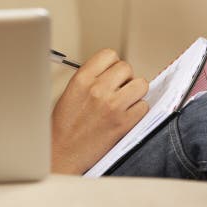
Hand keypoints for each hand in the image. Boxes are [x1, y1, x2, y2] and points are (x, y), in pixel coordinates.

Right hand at [51, 48, 149, 174]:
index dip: (112, 64)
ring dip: (135, 92)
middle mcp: (98, 89)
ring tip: (124, 101)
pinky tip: (126, 116)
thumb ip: (91, 78)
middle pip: (127, 67)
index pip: (109, 54)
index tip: (111, 73)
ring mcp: (112, 106)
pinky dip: (138, 110)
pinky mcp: (124, 123)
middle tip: (118, 89)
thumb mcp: (71, 91)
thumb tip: (114, 72)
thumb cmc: (64, 124)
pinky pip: (144, 106)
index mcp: (82, 78)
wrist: (62, 152)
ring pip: (141, 85)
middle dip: (124, 78)